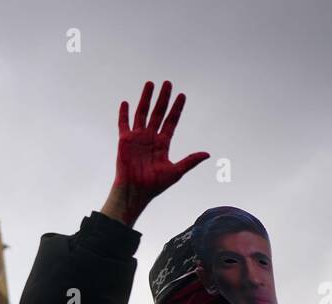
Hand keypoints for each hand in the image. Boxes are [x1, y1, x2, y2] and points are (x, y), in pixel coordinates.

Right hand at [103, 80, 208, 226]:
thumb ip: (190, 160)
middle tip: (168, 83)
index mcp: (163, 144)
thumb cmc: (154, 185)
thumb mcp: (176, 171)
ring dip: (146, 98)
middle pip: (158, 113)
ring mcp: (137, 138)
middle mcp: (150, 138)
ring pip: (142, 113)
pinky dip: (124, 114)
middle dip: (163, 98)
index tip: (182, 95)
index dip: (177, 108)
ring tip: (150, 83)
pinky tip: (126, 102)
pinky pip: (124, 124)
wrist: (135, 191)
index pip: (171, 121)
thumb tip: (208, 154)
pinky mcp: (125, 141)